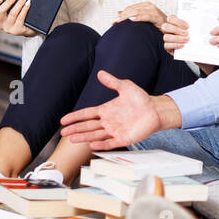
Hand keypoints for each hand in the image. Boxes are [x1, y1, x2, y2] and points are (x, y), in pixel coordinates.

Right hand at [0, 0, 31, 35]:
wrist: (29, 29)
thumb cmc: (18, 16)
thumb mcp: (10, 11)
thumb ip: (8, 3)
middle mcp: (0, 24)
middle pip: (1, 11)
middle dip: (9, 0)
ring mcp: (8, 28)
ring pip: (12, 13)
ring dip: (19, 2)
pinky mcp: (17, 30)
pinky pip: (21, 17)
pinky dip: (25, 8)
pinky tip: (28, 2)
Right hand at [59, 70, 180, 148]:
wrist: (155, 110)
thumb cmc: (141, 99)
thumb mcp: (125, 87)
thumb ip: (112, 81)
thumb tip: (100, 73)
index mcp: (106, 110)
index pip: (86, 114)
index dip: (75, 117)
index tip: (64, 120)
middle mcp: (108, 121)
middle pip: (87, 126)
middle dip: (75, 129)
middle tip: (63, 132)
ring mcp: (115, 131)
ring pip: (95, 135)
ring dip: (84, 137)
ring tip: (72, 139)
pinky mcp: (124, 138)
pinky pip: (110, 143)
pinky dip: (101, 145)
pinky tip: (91, 145)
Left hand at [115, 2, 166, 27]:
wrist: (171, 29)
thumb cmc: (158, 25)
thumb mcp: (143, 19)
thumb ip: (132, 15)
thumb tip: (119, 13)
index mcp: (145, 6)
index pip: (130, 8)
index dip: (121, 14)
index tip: (114, 21)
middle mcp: (149, 6)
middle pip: (132, 9)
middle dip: (122, 16)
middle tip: (114, 22)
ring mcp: (153, 11)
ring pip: (137, 11)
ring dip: (127, 16)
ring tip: (119, 21)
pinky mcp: (157, 17)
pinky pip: (146, 16)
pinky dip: (139, 17)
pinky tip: (132, 20)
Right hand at [160, 14, 188, 53]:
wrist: (187, 44)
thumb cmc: (188, 33)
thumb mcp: (189, 27)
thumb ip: (190, 25)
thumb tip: (195, 26)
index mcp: (172, 22)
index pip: (170, 18)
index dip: (178, 22)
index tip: (187, 26)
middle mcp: (167, 29)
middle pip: (165, 27)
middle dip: (176, 30)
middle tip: (186, 33)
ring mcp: (166, 37)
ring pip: (166, 37)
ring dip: (177, 38)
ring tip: (186, 39)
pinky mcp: (167, 46)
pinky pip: (167, 45)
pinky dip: (175, 45)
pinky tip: (182, 45)